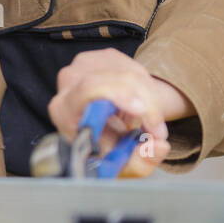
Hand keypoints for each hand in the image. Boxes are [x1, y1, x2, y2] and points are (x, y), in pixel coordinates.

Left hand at [47, 48, 189, 177]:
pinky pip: (135, 69)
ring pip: (130, 74)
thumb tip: (160, 146)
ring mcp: (86, 65)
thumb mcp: (121, 165)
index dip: (119, 95)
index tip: (143, 111)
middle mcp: (68, 82)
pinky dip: (146, 89)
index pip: (87, 90)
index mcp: (63, 110)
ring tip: (146, 123)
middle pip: (114, 81)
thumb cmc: (107, 150)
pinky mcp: (104, 57)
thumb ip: (140, 161)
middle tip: (158, 132)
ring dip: (148, 100)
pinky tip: (138, 106)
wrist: (105, 133)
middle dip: (146, 104)